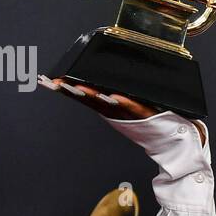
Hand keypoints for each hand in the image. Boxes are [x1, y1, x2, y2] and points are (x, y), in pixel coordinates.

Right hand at [37, 75, 158, 121]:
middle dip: (74, 91)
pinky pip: (134, 108)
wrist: (166, 136)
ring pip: (108, 104)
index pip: (83, 95)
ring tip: (81, 88)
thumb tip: (96, 79)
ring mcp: (128, 113)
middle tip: (59, 84)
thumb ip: (111, 93)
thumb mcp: (124, 104)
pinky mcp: (145, 114)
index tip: (50, 82)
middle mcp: (114, 110)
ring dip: (94, 96)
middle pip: (91, 99)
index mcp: (107, 105)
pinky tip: (116, 97)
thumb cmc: (144, 117)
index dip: (67, 89)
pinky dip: (125, 103)